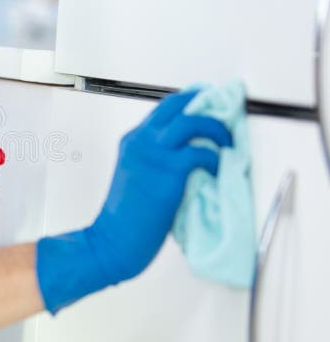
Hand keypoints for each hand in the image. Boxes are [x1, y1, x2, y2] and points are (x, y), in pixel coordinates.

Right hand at [36, 90, 233, 313]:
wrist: (114, 240)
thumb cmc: (126, 218)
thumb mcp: (136, 176)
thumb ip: (156, 159)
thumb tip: (188, 153)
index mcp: (132, 142)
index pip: (162, 110)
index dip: (187, 102)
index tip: (205, 102)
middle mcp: (141, 141)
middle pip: (176, 104)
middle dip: (203, 101)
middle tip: (223, 109)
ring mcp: (154, 154)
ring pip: (191, 121)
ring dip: (216, 127)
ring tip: (227, 141)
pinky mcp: (169, 171)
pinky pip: (202, 151)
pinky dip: (217, 157)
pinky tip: (221, 167)